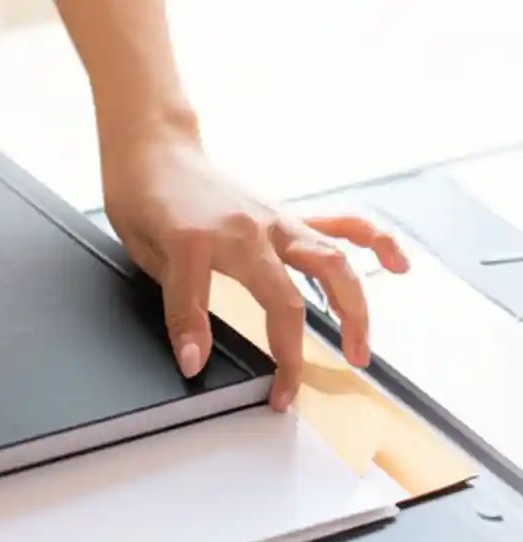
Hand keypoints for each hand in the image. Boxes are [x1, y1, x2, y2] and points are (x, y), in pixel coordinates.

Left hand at [102, 136, 409, 410]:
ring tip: (359, 352)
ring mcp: (274, 221)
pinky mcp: (285, 216)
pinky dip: (374, 242)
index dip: (195, 342)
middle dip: (294, 351)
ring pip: (331, 263)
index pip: (199, 304)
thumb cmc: (145, 199)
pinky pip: (340, 225)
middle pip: (289, 297)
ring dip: (352, 310)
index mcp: (196, 243)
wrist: (157, 151)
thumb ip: (176, 304)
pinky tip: (397, 265)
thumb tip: (192, 357)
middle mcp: (246, 231)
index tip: (196, 370)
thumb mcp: (143, 254)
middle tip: (292, 390)